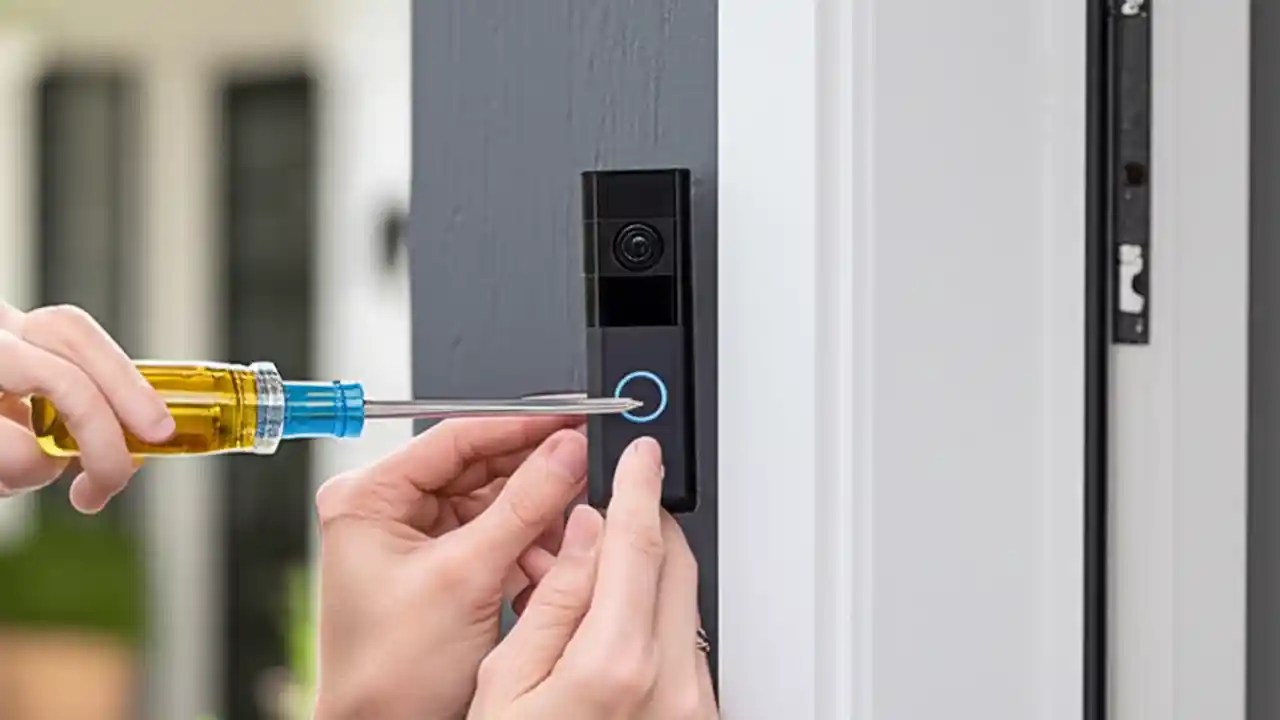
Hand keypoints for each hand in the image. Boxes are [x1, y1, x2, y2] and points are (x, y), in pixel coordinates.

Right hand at [0, 301, 173, 511]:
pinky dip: (3, 480)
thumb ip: (60, 405)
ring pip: (21, 447)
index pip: (70, 331)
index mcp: (1, 330)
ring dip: (33, 472)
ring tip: (16, 473)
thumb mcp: (15, 391)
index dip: (125, 380)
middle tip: (109, 482)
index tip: (160, 432)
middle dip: (103, 437)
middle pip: (64, 376)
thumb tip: (127, 449)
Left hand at [313, 417, 588, 719]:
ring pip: (496, 500)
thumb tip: (566, 452)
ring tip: (578, 513)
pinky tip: (559, 550)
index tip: (569, 419)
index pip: (453, 436)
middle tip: (587, 461)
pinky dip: (532, 542)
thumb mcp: (465, 577)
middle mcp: (389, 510)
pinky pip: (499, 534)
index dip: (518, 424)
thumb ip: (523, 506)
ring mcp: (418, 538)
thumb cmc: (388, 674)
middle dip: (536, 472)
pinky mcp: (445, 566)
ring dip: (539, 511)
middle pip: (479, 466)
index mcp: (368, 498)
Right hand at [469, 437, 717, 719]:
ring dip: (642, 580)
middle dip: (638, 528)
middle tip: (592, 523)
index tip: (640, 455)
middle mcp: (671, 682)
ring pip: (681, 604)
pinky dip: (651, 624)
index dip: (638, 487)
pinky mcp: (699, 718)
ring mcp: (692, 704)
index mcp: (616, 662)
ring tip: (583, 590)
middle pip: (672, 565)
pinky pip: (684, 647)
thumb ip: (552, 602)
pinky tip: (605, 636)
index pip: (638, 544)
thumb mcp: (505, 685)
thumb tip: (583, 535)